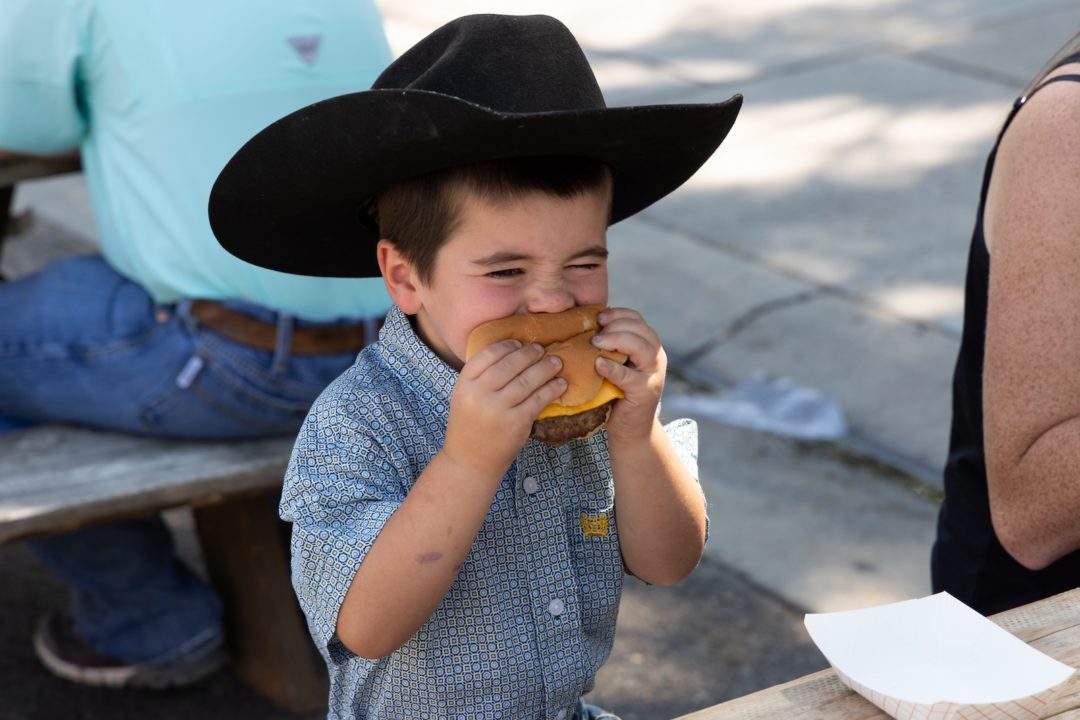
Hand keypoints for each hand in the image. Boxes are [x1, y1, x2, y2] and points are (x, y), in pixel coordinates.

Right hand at [443, 340, 566, 478]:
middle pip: (510, 364)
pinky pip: (538, 400)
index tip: (519, 342)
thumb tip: (512, 352)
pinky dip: (552, 389)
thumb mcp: (465, 397)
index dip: (506, 345)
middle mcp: (479, 394)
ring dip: (545, 368)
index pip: (487, 354)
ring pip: (527, 380)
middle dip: (529, 354)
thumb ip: (481, 377)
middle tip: (541, 349)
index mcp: (464, 384)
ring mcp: (498, 409)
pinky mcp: (516, 423)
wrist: (470, 463)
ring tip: (556, 362)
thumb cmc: (470, 427)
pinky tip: (560, 384)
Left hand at [592, 307, 665, 440]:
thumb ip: (610, 347)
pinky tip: (598, 364)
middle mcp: (656, 357)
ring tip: (595, 343)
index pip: (637, 320)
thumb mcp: (617, 364)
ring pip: (640, 347)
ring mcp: (653, 374)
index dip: (618, 314)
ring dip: (616, 340)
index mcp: (649, 346)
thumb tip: (585, 325)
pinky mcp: (645, 392)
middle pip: (640, 330)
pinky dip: (612, 368)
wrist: (630, 428)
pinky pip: (628, 376)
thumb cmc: (617, 392)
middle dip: (616, 325)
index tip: (599, 317)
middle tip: (595, 333)